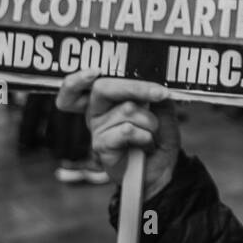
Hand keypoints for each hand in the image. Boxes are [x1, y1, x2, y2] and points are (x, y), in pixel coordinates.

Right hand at [57, 70, 179, 198]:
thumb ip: (157, 95)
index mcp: (108, 98)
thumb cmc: (158, 138)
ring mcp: (98, 128)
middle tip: (161, 93)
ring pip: (127, 110)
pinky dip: (145, 137)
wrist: (162, 169)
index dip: (79, 78)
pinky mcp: (101, 146)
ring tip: (151, 135)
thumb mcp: (164, 111)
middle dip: (135, 88)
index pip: (82, 83)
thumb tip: (155, 84)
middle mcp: (97, 110)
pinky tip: (145, 145)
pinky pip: (127, 131)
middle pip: (103, 88)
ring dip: (150, 122)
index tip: (94, 72)